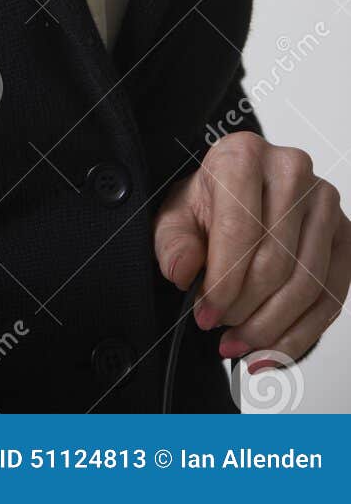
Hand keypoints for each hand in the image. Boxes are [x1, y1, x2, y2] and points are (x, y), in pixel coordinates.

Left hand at [154, 132, 350, 367]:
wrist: (239, 192)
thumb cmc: (210, 203)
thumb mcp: (176, 216)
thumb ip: (173, 242)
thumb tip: (181, 271)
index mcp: (244, 155)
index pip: (240, 229)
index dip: (222, 283)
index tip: (205, 315)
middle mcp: (292, 170)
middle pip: (276, 261)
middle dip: (245, 308)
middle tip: (221, 331)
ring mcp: (325, 202)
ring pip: (307, 285)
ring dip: (273, 328)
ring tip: (241, 345)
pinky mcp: (345, 236)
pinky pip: (331, 299)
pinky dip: (300, 335)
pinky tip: (272, 353)